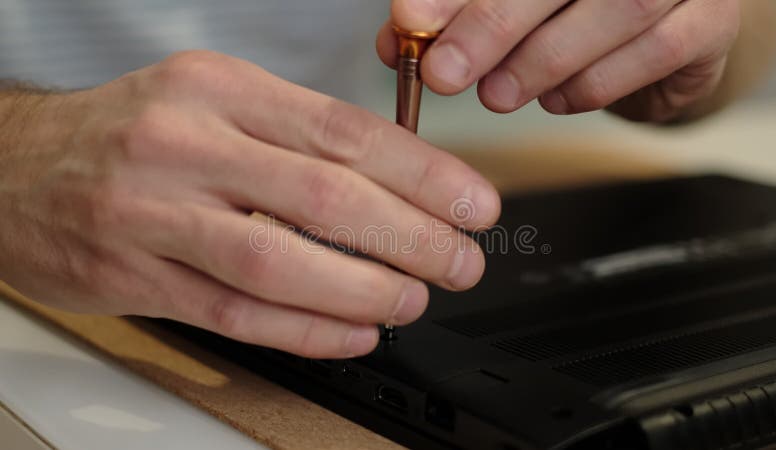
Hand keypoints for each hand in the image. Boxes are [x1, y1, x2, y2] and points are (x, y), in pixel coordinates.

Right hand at [0, 51, 499, 357]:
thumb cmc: (132, 134)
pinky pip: (237, 312)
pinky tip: (351, 332)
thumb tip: (391, 181)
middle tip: (459, 261)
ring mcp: (154, 213)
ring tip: (413, 300)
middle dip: (411, 237)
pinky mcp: (133, 275)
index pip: (345, 132)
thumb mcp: (212, 102)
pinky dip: (306, 329)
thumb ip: (292, 136)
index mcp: (220, 90)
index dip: (423, 174)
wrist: (16, 166)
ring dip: (363, 289)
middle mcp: (188, 145)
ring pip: (280, 261)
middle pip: (325, 197)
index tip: (472, 204)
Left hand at [378, 0, 740, 121]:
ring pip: (617, 9)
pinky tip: (558, 100)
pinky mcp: (713, 20)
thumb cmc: (575, 13)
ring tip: (498, 96)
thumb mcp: (509, 9)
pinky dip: (596, 83)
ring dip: (543, 61)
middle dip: (492, 25)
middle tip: (445, 73)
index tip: (410, 21)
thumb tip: (400, 40)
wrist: (666, 34)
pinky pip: (656, 51)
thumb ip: (456, 17)